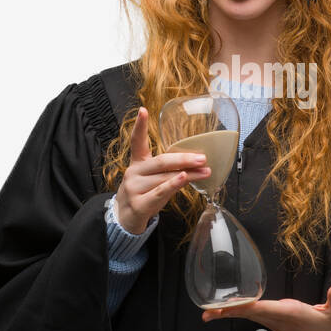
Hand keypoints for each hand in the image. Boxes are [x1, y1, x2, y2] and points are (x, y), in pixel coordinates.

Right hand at [114, 107, 211, 233]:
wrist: (125, 220)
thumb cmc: (144, 196)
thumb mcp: (153, 180)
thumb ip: (169, 171)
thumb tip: (197, 165)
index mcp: (137, 163)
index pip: (136, 142)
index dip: (139, 126)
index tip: (143, 110)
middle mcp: (133, 173)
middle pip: (160, 161)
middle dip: (184, 159)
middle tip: (202, 158)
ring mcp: (134, 189)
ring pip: (164, 178)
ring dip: (188, 175)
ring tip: (205, 172)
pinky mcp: (138, 204)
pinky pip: (160, 192)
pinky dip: (173, 185)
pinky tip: (184, 179)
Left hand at [202, 283, 330, 330]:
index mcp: (291, 314)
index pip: (262, 309)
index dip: (243, 307)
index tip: (225, 307)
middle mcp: (280, 319)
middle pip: (249, 313)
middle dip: (228, 312)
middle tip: (205, 313)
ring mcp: (277, 322)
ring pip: (250, 315)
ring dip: (230, 312)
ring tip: (208, 311)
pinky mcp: (278, 322)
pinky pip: (255, 315)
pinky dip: (241, 311)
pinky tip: (229, 308)